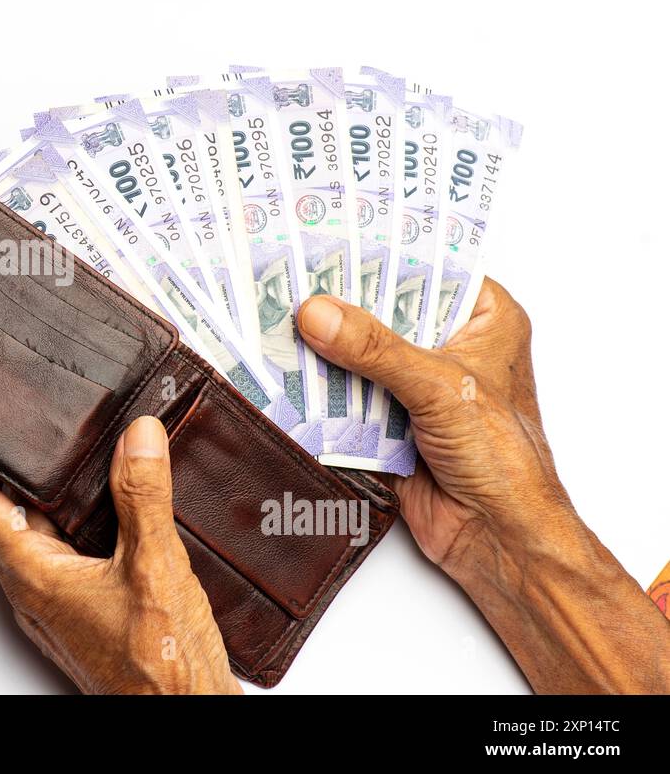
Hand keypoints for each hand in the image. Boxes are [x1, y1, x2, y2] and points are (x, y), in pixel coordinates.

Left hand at [0, 416, 240, 693]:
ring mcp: (62, 607)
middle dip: (27, 471)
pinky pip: (72, 558)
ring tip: (93, 458)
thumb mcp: (154, 567)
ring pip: (44, 538)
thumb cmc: (160, 671)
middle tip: (51, 431)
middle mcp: (38, 594)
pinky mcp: (89, 615)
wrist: (187, 716)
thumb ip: (142, 497)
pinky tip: (123, 511)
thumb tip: (136, 438)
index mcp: (34, 579)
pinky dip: (86, 526)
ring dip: (61, 499)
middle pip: (9, 516)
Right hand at [297, 277, 568, 574]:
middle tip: (285, 274)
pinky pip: (342, 395)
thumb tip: (318, 313)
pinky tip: (279, 368)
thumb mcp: (441, 387)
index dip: (379, 252)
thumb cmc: (504, 460)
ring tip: (270, 316)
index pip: (426, 268)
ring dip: (320, 347)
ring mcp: (414, 385)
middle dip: (337, 301)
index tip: (327, 235)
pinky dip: (315, 389)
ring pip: (356, 353)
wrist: (498, 539)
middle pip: (382, 310)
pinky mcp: (385, 421)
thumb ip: (376, 349)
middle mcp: (448, 346)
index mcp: (484, 319)